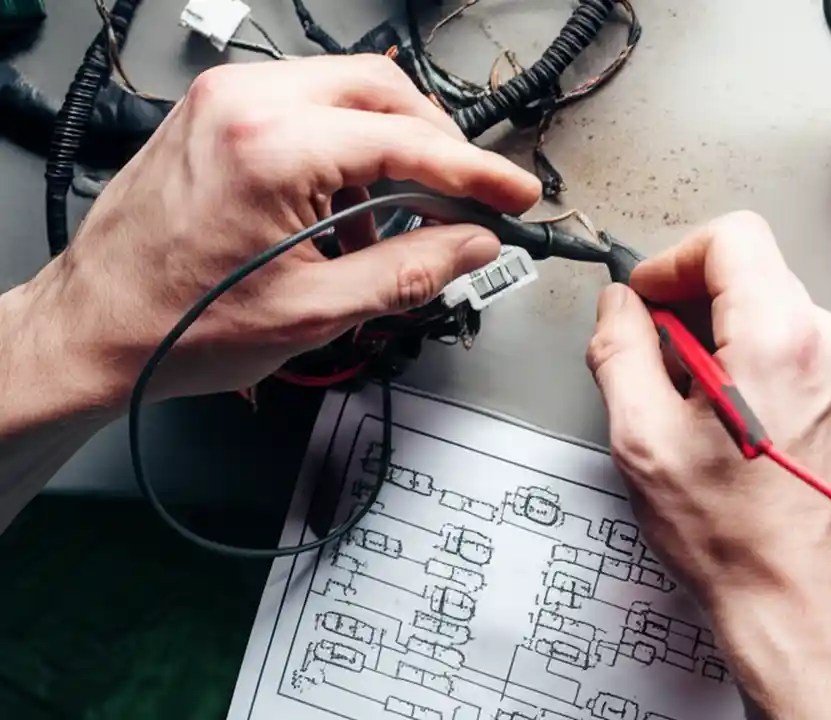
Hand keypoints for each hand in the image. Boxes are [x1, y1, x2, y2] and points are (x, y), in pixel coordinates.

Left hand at [18, 55, 538, 407]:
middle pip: (384, 92)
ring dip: (391, 148)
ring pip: (347, 92)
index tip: (512, 193)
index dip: (476, 172)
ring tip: (399, 222)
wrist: (93, 329)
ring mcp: (224, 100)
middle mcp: (244, 103)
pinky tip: (350, 213)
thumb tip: (471, 246)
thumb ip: (411, 273)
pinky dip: (345, 150)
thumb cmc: (174, 324)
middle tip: (470, 196)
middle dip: (438, 144)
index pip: (407, 141)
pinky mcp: (215, 112)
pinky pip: (306, 108)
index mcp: (270, 147)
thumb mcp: (315, 312)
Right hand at [587, 212, 830, 718]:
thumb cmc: (731, 535)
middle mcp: (824, 342)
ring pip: (769, 302)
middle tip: (657, 353)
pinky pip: (791, 338)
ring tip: (691, 396)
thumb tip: (618, 308)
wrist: (789, 594)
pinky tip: (724, 410)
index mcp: (778, 339)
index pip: (730, 237)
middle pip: (750, 266)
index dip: (673, 259)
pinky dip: (750, 353)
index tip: (647, 296)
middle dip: (692, 298)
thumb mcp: (643, 436)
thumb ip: (620, 349)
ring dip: (719, 329)